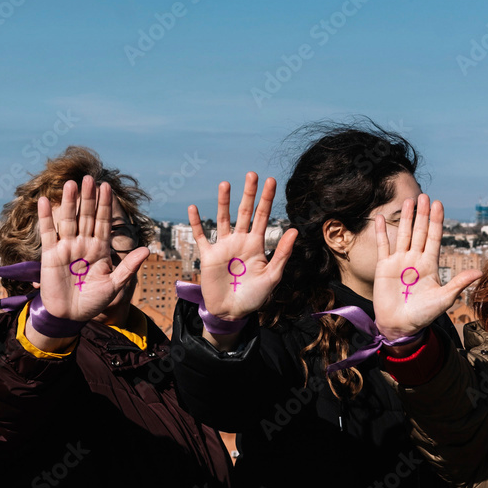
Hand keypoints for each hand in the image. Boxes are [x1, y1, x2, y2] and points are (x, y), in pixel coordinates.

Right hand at [37, 176, 148, 323]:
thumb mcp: (115, 285)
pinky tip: (44, 201)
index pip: (104, 222)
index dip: (105, 205)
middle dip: (88, 198)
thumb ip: (128, 267)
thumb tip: (147, 250)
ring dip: (69, 202)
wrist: (71, 317)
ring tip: (71, 184)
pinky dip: (46, 218)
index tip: (107, 186)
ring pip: (68, 220)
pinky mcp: (50, 255)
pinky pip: (48, 233)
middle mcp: (84, 244)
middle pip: (87, 216)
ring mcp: (67, 248)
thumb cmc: (94, 302)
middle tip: (89, 178)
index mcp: (100, 248)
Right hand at [189, 172, 296, 323]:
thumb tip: (294, 230)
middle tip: (252, 174)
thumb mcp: (272, 276)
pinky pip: (201, 237)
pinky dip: (196, 223)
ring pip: (223, 219)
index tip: (271, 180)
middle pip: (244, 212)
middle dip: (248, 194)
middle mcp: (240, 241)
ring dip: (223, 202)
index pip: (263, 217)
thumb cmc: (255, 297)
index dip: (267, 199)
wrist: (232, 313)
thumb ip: (282, 254)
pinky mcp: (208, 256)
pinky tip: (193, 208)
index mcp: (257, 245)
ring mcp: (223, 247)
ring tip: (225, 184)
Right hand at [373, 195, 481, 342]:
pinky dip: (381, 231)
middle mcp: (415, 259)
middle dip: (423, 214)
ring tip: (408, 200)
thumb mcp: (444, 299)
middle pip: (420, 232)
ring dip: (406, 218)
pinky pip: (382, 245)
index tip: (438, 204)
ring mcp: (399, 261)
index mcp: (430, 264)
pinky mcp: (383, 266)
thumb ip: (458, 283)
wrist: (400, 326)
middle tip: (424, 196)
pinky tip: (379, 218)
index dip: (437, 221)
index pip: (435, 237)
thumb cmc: (423, 315)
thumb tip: (479, 272)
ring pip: (403, 234)